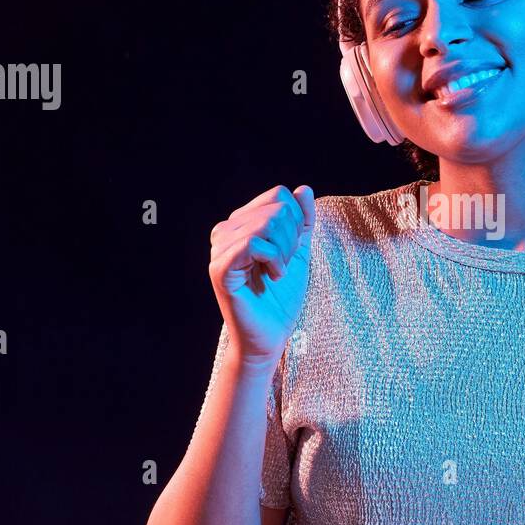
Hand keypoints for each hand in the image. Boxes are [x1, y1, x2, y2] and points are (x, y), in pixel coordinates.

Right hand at [209, 184, 314, 367]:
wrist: (271, 335)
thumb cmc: (282, 296)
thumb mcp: (299, 252)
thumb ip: (303, 221)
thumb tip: (304, 189)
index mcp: (242, 223)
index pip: (279, 195)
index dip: (297, 221)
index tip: (292, 250)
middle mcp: (225, 230)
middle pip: (276, 208)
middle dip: (292, 239)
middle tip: (283, 265)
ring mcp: (219, 249)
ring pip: (266, 223)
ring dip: (284, 252)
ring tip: (276, 272)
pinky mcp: (220, 268)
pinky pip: (253, 243)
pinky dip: (273, 259)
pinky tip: (272, 276)